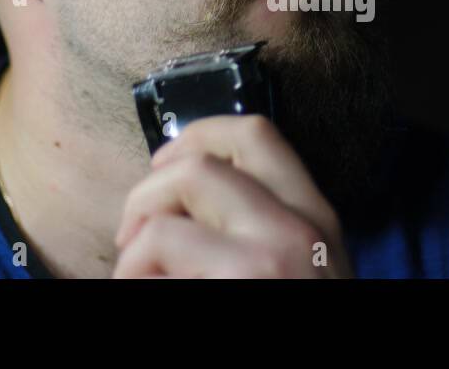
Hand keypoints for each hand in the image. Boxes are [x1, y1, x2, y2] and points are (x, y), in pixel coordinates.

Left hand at [113, 115, 353, 277]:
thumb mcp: (304, 268)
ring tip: (137, 278)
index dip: (198, 135)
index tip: (167, 164)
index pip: (258, 135)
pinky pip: (153, 249)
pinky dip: (131, 273)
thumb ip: (267, 229)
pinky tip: (148, 294)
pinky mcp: (240, 280)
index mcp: (317, 220)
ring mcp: (270, 254)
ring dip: (134, 245)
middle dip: (147, 192)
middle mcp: (300, 227)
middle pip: (200, 162)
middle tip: (131, 234)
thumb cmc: (299, 315)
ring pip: (168, 205)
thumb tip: (191, 204)